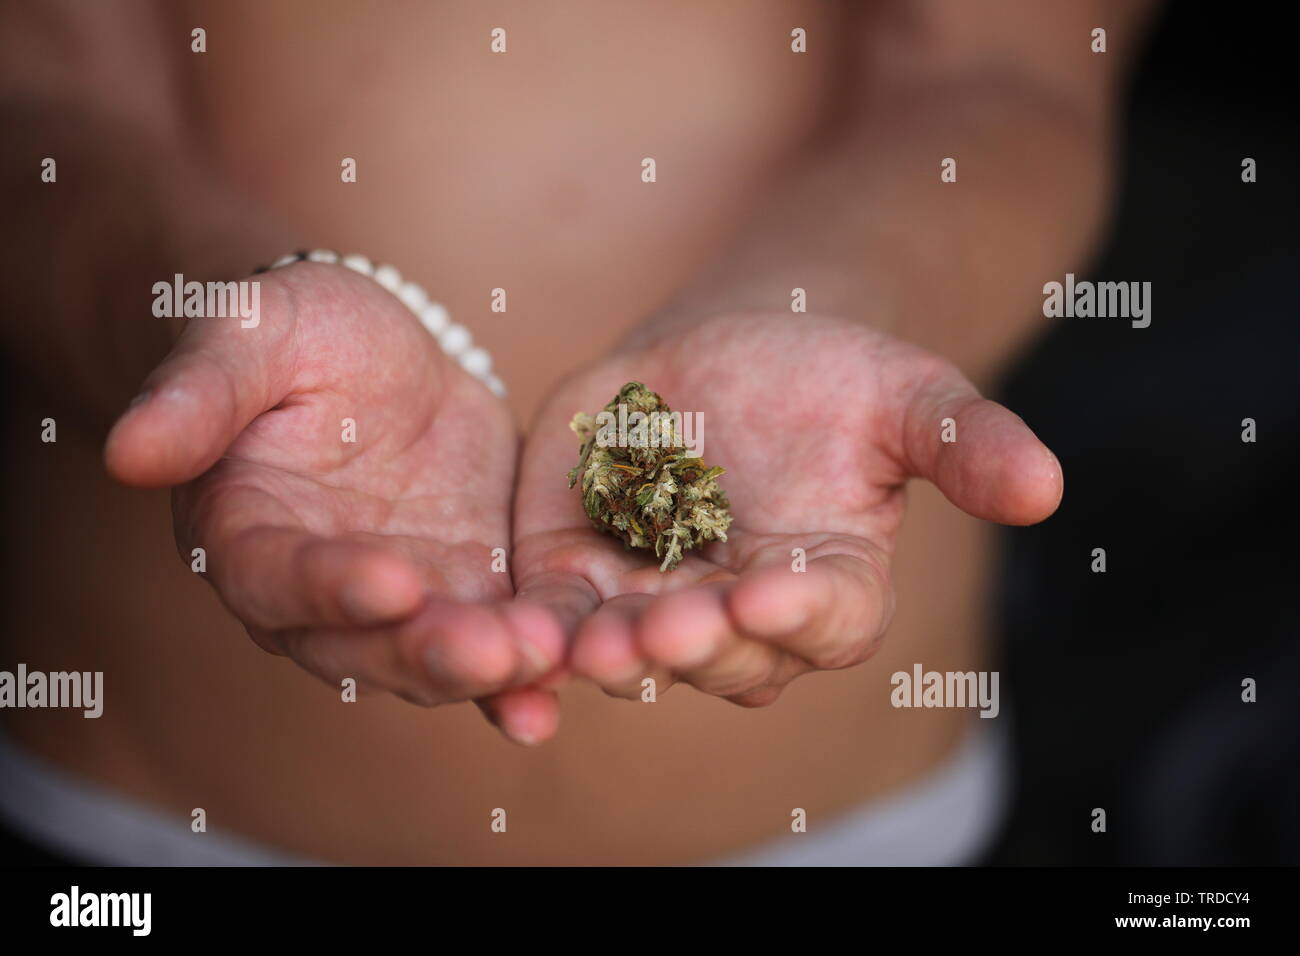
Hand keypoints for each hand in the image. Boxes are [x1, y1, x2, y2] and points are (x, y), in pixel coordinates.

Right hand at [105, 262, 564, 742]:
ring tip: (548, 660)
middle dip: (430, 649)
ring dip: (492, 666)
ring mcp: (402, 600)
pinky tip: (572, 674)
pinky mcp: (470, 589)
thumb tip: (126, 454)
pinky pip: (497, 636)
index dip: (330, 585)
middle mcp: (319, 594)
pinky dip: (529, 664)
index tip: (389, 582)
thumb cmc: (288, 333)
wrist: (365, 351)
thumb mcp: (245, 335)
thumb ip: (197, 396)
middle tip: (493, 651)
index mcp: (246, 537)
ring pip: (438, 652)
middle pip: (366, 643)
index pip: (278, 578)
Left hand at [512, 312, 1061, 705]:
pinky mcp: (574, 576)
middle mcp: (742, 621)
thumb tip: (1050, 487)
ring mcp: (652, 603)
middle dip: (691, 641)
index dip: (799, 609)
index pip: (820, 617)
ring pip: (626, 646)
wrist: (726, 358)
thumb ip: (966, 445)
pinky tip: (501, 637)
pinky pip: (548, 616)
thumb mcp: (907, 397)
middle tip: (661, 630)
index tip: (774, 592)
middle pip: (718, 649)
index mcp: (829, 591)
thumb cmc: (834, 381)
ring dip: (603, 651)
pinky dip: (527, 634)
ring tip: (581, 643)